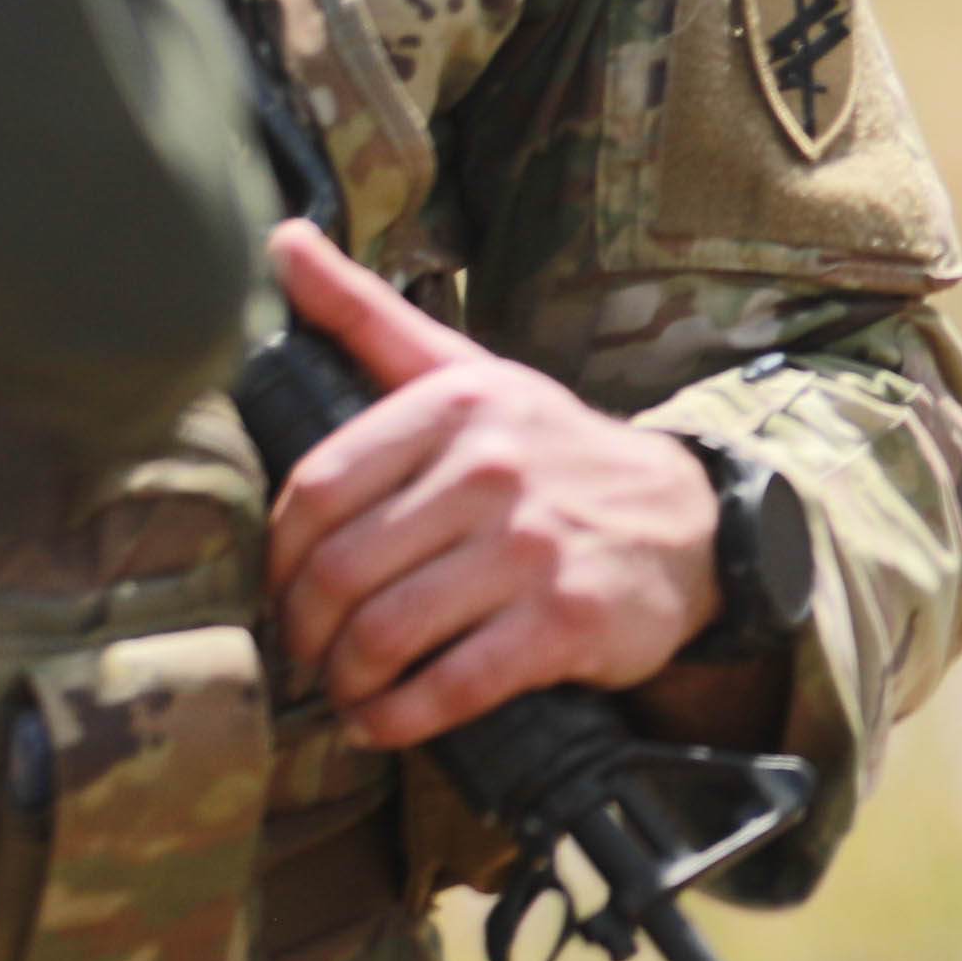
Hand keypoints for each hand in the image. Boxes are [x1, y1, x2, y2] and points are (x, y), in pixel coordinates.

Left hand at [258, 223, 727, 746]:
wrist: (683, 522)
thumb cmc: (549, 453)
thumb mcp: (467, 373)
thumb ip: (367, 316)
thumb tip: (280, 237)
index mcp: (455, 405)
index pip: (317, 489)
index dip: (278, 556)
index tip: (280, 587)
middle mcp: (492, 468)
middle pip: (342, 570)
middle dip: (306, 631)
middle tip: (306, 654)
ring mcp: (530, 547)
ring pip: (388, 633)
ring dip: (347, 680)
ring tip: (345, 689)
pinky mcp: (564, 621)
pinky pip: (452, 685)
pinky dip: (400, 718)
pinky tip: (385, 723)